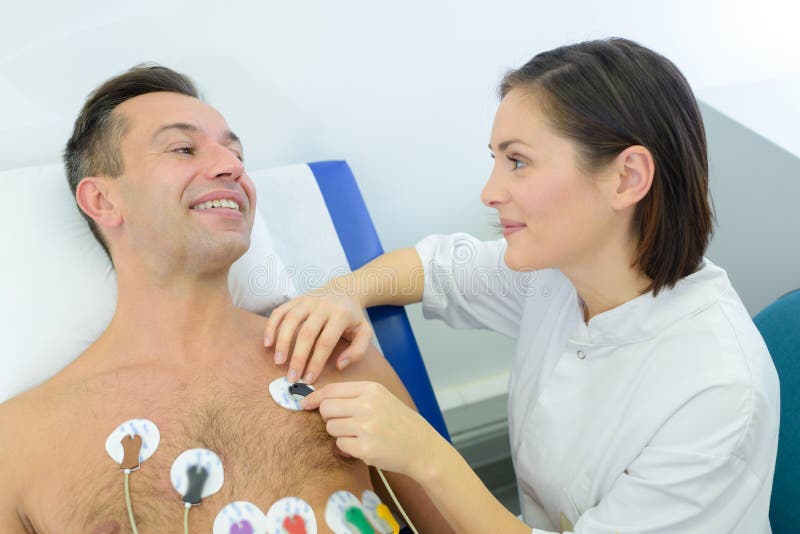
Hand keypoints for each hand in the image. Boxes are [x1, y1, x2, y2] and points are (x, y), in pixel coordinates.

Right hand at [264, 287, 372, 382]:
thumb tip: (339, 366)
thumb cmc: (353, 316)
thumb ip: (357, 351)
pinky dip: (270, 327)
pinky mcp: (295, 299)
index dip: (316, 362)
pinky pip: (279, 311)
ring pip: (290, 320)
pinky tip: (268, 343)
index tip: (308, 379)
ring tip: (278, 361)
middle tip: (291, 377)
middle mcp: (322, 306)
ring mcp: (307, 300)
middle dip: (298, 357)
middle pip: (306, 333)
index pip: (325, 342)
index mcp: (341, 315)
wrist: (345, 289)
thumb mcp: (365, 332)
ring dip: (282, 342)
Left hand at [301, 381, 442, 477]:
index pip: (331, 390)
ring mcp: (366, 427)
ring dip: (339, 433)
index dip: (314, 398)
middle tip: (344, 423)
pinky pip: (340, 446)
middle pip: (326, 408)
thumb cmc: (398, 421)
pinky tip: (365, 446)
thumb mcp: (380, 398)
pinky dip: (348, 448)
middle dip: (329, 417)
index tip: (305, 404)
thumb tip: (319, 398)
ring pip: (331, 428)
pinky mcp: (365, 448)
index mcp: (371, 389)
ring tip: (359, 435)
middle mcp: (367, 405)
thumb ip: (353, 395)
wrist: (421, 446)